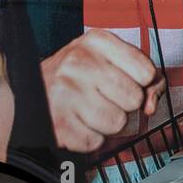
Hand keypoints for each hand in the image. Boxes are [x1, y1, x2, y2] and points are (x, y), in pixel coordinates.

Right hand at [40, 30, 164, 152]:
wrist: (32, 89)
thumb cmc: (80, 76)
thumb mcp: (113, 62)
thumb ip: (148, 79)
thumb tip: (150, 106)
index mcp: (97, 41)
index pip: (146, 72)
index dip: (140, 83)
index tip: (122, 80)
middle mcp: (77, 61)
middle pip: (134, 99)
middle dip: (123, 104)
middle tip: (101, 96)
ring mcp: (63, 91)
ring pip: (117, 123)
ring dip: (107, 123)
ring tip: (88, 109)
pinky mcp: (56, 121)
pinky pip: (96, 141)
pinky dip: (90, 138)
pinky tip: (77, 122)